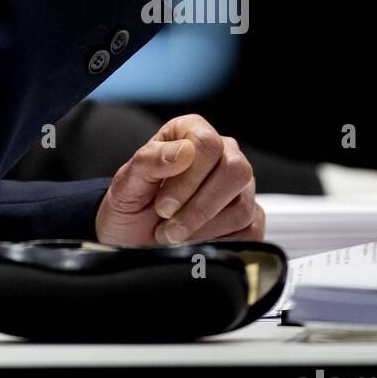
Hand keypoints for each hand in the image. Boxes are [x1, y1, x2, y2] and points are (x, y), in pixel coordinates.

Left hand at [94, 114, 265, 246]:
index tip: (163, 206)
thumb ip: (149, 162)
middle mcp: (223, 153)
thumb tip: (184, 152)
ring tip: (173, 236)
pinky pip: (250, 232)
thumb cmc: (131, 206)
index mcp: (191, 132)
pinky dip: (219, 244)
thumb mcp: (126, 184)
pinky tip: (195, 244)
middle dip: (199, 208)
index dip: (187, 179)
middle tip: (169, 228)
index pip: (207, 144)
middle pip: (235, 171)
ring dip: (203, 230)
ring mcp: (240, 187)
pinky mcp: (250, 218)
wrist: (134, 240)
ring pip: (242, 207)